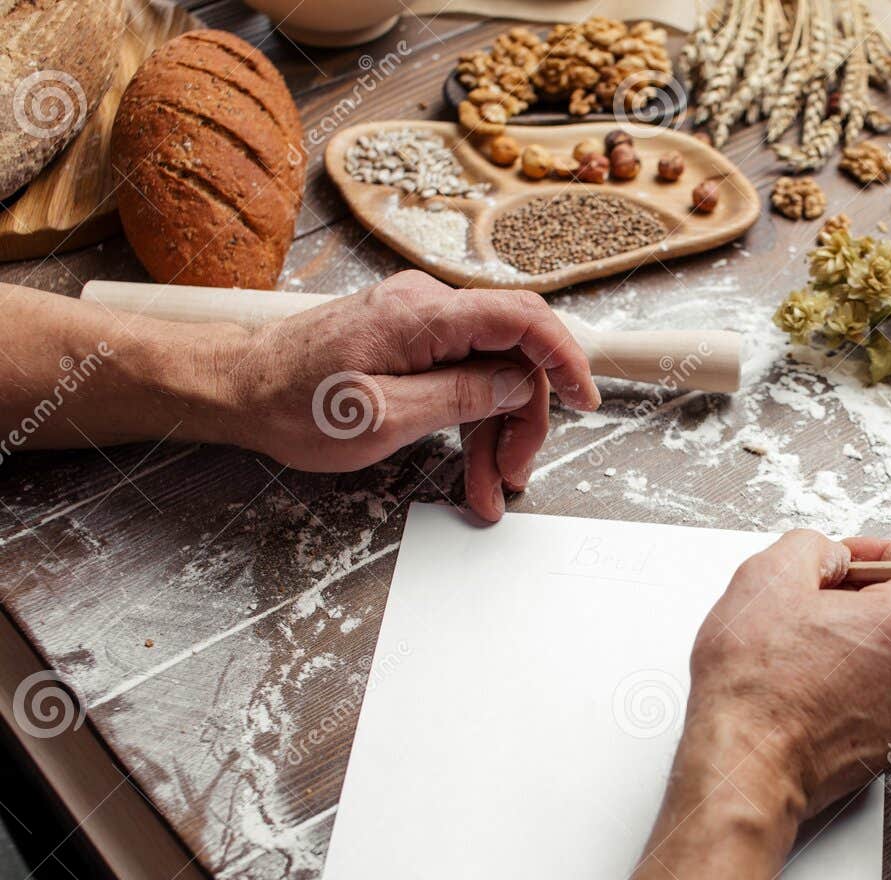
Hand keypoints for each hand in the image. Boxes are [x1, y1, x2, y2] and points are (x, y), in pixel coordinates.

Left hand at [212, 270, 598, 520]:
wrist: (235, 389)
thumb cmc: (291, 405)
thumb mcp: (381, 418)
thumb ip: (458, 396)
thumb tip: (517, 383)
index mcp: (421, 316)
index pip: (521, 317)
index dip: (563, 357)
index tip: (584, 399)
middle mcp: (426, 307)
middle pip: (509, 356)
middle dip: (521, 421)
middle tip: (512, 477)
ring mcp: (418, 324)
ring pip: (488, 374)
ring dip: (496, 434)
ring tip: (488, 490)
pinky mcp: (410, 343)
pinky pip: (462, 377)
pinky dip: (471, 423)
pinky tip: (471, 468)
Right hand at [543, 530, 890, 879]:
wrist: (746, 770)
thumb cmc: (755, 688)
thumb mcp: (766, 578)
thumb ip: (811, 547)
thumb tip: (830, 559)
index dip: (883, 553)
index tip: (848, 560)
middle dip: (875, 596)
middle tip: (822, 598)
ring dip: (872, 639)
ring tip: (816, 641)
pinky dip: (868, 679)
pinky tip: (819, 680)